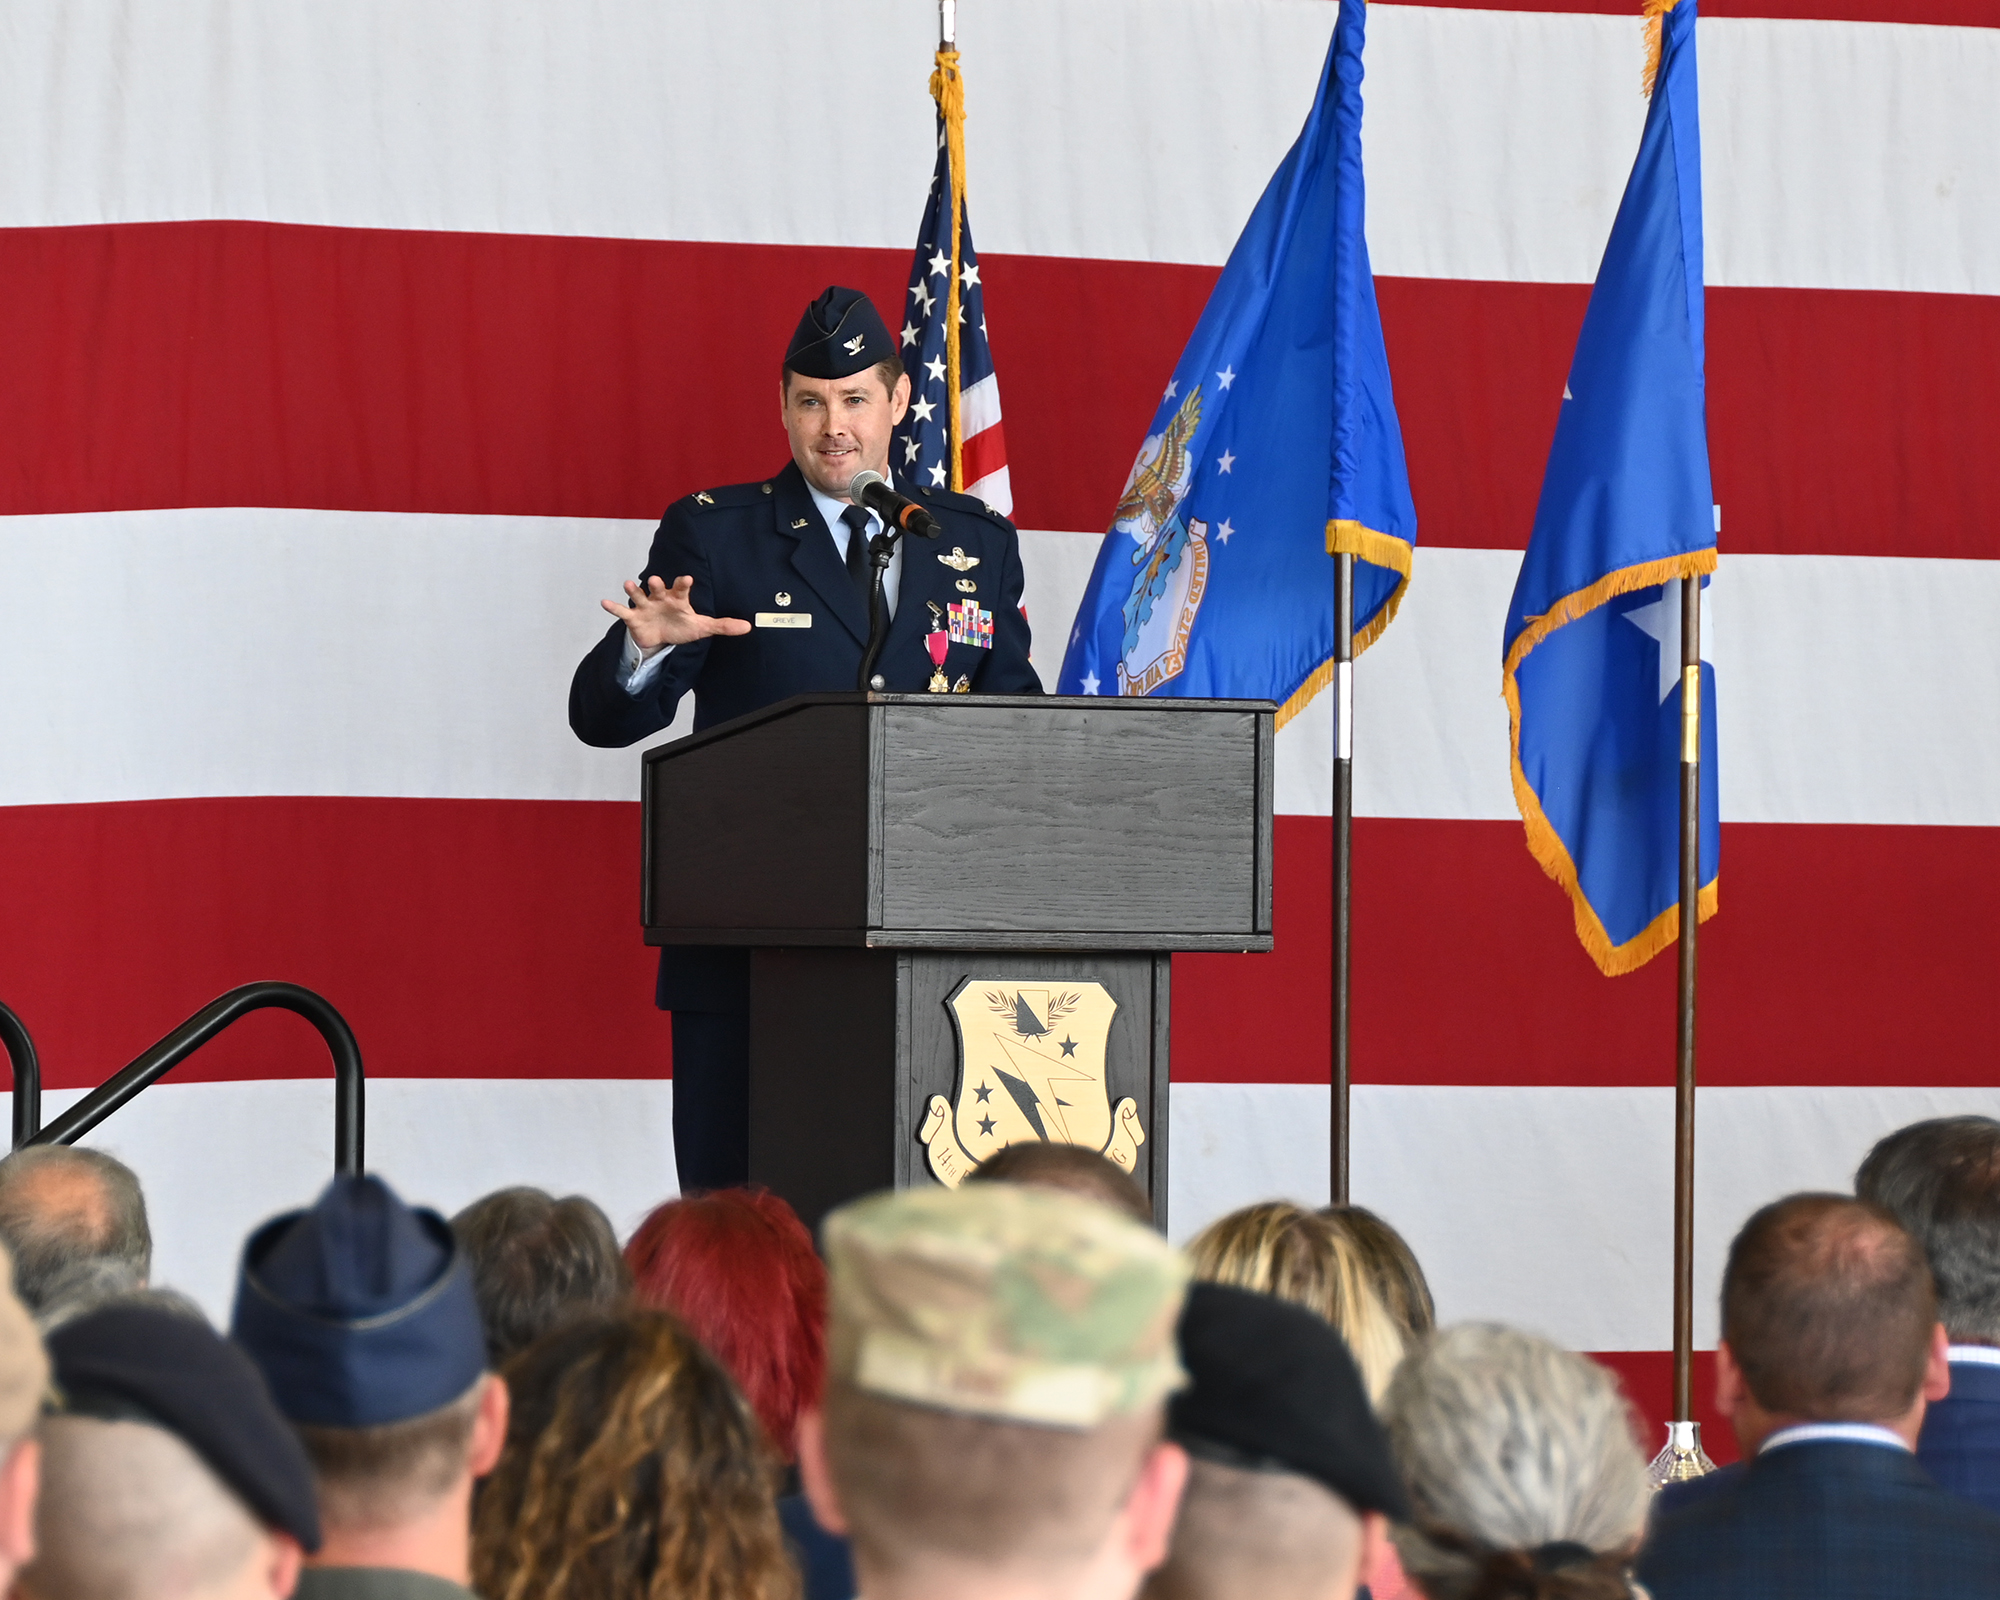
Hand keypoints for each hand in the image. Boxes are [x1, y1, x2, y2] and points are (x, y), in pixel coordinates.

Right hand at [601, 575, 750, 648]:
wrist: (660, 638)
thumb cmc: (681, 626)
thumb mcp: (702, 628)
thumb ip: (723, 626)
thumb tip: (748, 627)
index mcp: (678, 598)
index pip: (681, 588)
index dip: (683, 583)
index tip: (687, 578)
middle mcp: (660, 598)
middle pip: (657, 588)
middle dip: (656, 584)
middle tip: (655, 580)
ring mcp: (645, 606)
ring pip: (638, 595)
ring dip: (633, 590)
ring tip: (626, 584)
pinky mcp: (633, 618)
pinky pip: (621, 612)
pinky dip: (613, 608)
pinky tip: (604, 602)